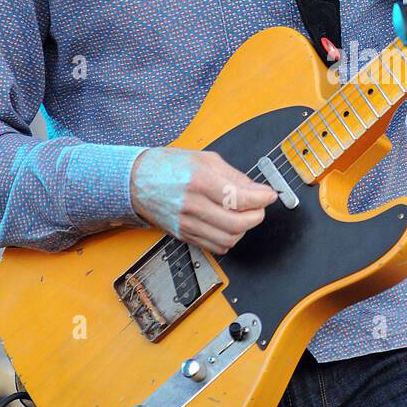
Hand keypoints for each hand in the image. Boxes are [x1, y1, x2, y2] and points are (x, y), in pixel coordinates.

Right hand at [130, 147, 276, 255]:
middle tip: (259, 207)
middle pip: (236, 224)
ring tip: (243, 216)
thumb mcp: (205, 159)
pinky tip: (229, 226)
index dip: (262, 198)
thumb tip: (259, 190)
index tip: (270, 195)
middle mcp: (192, 205)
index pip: (239, 198)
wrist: (136, 180)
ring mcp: (186, 224)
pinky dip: (229, 240)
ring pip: (228, 240)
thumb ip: (235, 176)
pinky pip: (215, 247)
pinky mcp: (184, 235)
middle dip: (256, 216)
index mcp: (198, 181)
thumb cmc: (169, 166)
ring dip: (244, 230)